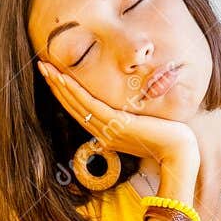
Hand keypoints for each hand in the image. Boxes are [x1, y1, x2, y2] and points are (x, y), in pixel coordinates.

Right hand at [38, 61, 197, 173]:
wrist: (178, 153)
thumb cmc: (166, 137)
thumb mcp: (142, 126)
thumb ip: (128, 119)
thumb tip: (124, 109)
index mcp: (106, 134)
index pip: (79, 110)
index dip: (65, 93)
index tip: (54, 76)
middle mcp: (103, 133)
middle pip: (73, 106)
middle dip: (56, 86)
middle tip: (42, 67)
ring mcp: (108, 130)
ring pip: (77, 104)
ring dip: (60, 85)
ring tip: (47, 69)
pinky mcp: (117, 125)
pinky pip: (91, 106)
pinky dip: (76, 92)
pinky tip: (65, 79)